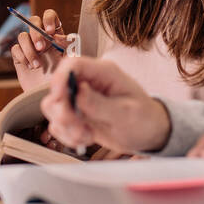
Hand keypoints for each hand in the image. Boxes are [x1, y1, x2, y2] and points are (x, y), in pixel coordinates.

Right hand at [10, 8, 66, 90]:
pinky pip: (15, 48)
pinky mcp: (20, 58)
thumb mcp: (71, 60)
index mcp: (55, 35)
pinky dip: (22, 56)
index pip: (49, 16)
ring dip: (29, 50)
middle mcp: (42, 38)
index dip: (48, 19)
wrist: (52, 96)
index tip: (50, 31)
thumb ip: (67, 45)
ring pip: (22, 36)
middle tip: (41, 48)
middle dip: (36, 33)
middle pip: (33, 22)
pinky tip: (30, 67)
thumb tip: (56, 35)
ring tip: (37, 66)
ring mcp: (29, 47)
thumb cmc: (64, 78)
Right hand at [40, 57, 169, 154]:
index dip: (60, 78)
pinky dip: (67, 135)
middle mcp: (88, 83)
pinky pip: (59, 124)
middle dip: (62, 111)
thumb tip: (78, 92)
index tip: (61, 99)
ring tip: (86, 136)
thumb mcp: (126, 113)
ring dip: (65, 126)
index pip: (73, 64)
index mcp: (103, 73)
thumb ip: (100, 104)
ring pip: (54, 108)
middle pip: (57, 88)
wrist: (149, 134)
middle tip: (79, 128)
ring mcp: (81, 100)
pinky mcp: (77, 116)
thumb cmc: (145, 119)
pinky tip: (86, 139)